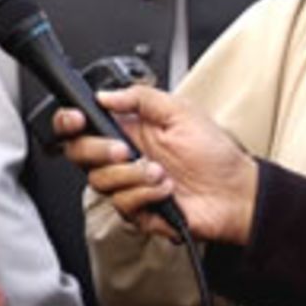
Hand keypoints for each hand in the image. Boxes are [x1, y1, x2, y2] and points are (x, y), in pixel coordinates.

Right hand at [54, 85, 258, 244]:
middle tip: (126, 149)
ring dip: (133, 176)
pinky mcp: (138, 211)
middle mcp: (122, 158)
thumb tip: (106, 94)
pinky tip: (167, 190)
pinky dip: (146, 194)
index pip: (82, 126)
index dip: (69, 122)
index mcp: (128, 129)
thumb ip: (141, 97)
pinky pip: (123, 205)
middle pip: (79, 155)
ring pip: (100, 182)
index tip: (77, 120)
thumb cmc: (215, 154)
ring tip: (162, 172)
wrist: (236, 193)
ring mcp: (128, 185)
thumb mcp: (181, 111)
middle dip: (98, 150)